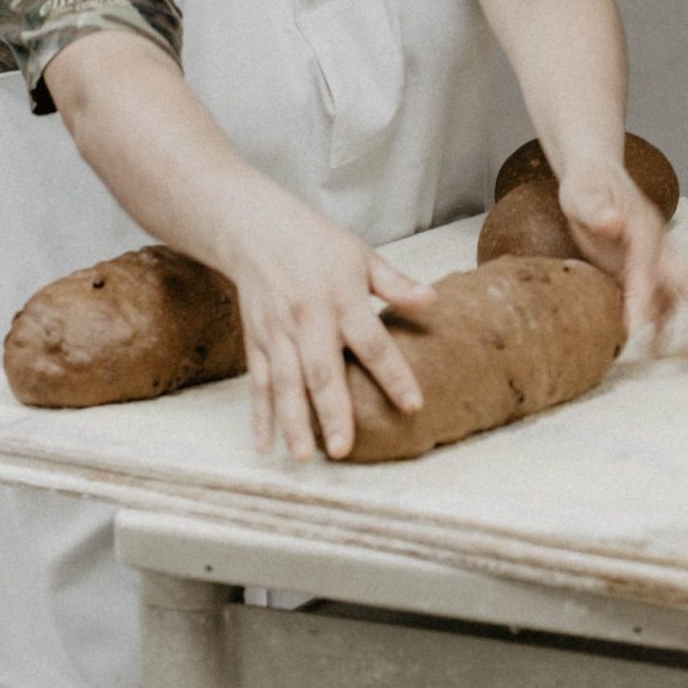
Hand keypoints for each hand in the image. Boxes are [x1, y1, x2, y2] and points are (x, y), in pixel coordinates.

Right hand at [215, 185, 435, 461]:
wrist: (257, 230)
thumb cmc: (318, 244)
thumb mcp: (362, 256)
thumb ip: (395, 284)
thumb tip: (431, 300)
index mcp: (342, 299)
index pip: (372, 342)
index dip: (393, 374)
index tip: (413, 404)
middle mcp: (308, 320)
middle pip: (321, 371)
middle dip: (331, 412)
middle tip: (342, 450)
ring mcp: (278, 333)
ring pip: (285, 384)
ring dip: (293, 422)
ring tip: (303, 457)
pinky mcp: (256, 342)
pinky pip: (258, 383)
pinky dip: (259, 415)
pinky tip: (264, 445)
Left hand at [559, 160, 687, 359]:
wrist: (595, 174)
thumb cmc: (587, 184)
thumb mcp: (583, 194)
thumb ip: (597, 209)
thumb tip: (613, 222)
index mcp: (644, 230)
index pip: (646, 268)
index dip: (642, 298)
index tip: (633, 328)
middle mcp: (658, 247)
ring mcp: (655, 259)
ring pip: (681, 297)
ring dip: (687, 326)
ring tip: (686, 359)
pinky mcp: (644, 268)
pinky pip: (661, 300)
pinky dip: (661, 324)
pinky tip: (651, 348)